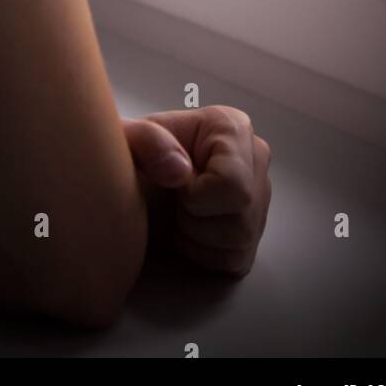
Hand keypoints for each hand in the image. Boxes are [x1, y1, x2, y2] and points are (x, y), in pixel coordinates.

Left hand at [124, 106, 270, 276]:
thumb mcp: (125, 139)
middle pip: (241, 216)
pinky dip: (203, 254)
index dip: (195, 195)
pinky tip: (187, 229)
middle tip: (174, 200)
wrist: (129, 184)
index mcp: (232, 127)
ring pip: (241, 239)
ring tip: (178, 212)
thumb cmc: (131, 157)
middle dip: (195, 217)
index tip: (173, 183)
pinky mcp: (253, 229)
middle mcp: (255, 157)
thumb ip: (145, 140)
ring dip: (197, 236)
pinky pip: (236, 258)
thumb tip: (180, 169)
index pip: (233, 184)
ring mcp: (259, 194)